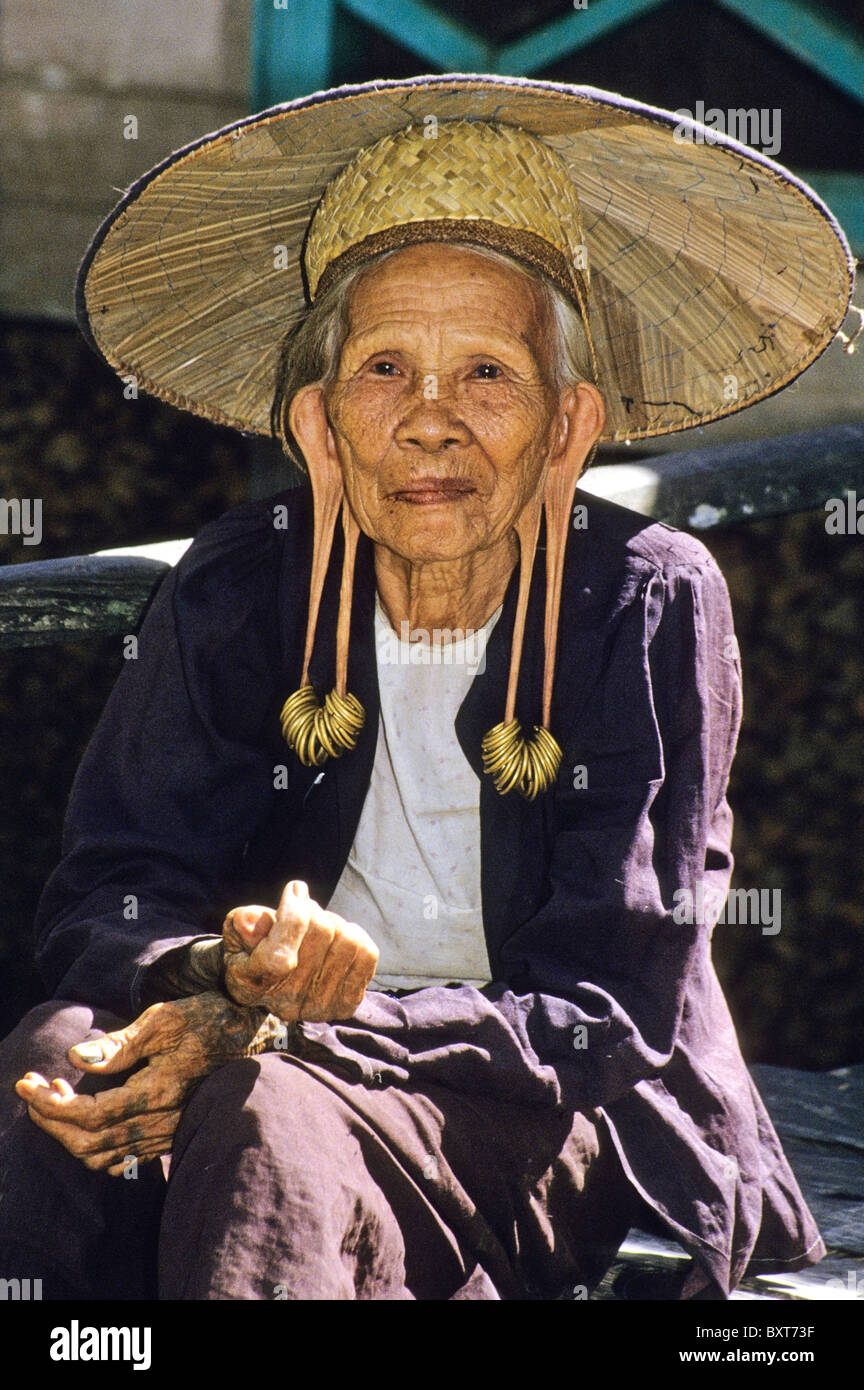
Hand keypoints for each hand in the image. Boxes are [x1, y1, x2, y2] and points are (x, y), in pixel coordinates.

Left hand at [15, 992, 276, 1175]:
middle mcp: (163, 1122)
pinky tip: (86, 1118)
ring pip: (103, 1156)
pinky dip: (94, 1146)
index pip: (89, 1115)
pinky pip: (124, 1158)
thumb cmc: (209, 1017)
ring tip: (55, 1100)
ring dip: (68, 1135)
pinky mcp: (172, 1135)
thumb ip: (121, 1043)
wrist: (253, 1033)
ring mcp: (168, 1133)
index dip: (49, 1105)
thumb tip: (75, 1059)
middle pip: (89, 1143)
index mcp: (159, 1092)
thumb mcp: (166, 1018)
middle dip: (50, 1120)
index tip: (25, 1082)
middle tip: (32, 1089)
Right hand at [222, 880, 378, 1022]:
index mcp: (252, 985)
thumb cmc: (252, 947)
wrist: (272, 984)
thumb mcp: (237, 931)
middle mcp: (287, 1002)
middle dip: (314, 909)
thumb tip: (253, 920)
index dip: (292, 914)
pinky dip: (355, 936)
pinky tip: (337, 939)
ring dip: (335, 922)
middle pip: (321, 933)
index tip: (296, 888)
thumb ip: (243, 924)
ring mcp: (319, 1006)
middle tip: (305, 910)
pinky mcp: (345, 1004)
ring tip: (319, 926)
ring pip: (347, 940)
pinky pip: (367, 954)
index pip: (279, 955)